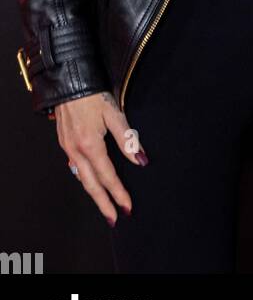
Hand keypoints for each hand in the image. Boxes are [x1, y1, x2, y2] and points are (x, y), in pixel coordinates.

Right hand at [54, 90, 145, 224]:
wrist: (68, 80)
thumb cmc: (92, 94)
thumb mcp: (114, 113)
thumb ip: (127, 139)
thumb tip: (141, 160)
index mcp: (90, 145)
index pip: (107, 176)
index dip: (118, 193)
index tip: (127, 207)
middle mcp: (76, 151)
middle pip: (90, 185)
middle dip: (103, 203)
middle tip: (114, 219)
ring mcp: (67, 148)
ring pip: (81, 178)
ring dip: (94, 193)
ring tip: (105, 204)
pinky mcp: (64, 143)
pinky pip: (75, 167)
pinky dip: (85, 178)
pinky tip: (92, 181)